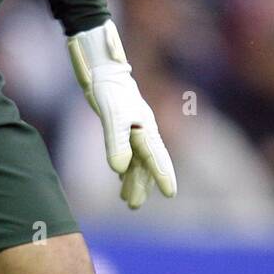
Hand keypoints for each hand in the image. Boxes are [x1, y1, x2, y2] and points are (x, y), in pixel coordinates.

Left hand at [67, 20, 175, 209]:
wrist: (102, 67)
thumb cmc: (109, 89)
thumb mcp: (111, 116)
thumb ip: (116, 142)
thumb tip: (119, 170)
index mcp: (146, 129)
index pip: (156, 158)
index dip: (163, 176)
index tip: (170, 194)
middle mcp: (143, 130)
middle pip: (145, 163)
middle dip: (142, 184)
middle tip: (134, 205)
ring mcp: (133, 128)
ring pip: (136, 160)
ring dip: (132, 179)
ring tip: (127, 200)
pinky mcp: (121, 125)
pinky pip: (127, 151)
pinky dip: (124, 166)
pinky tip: (120, 175)